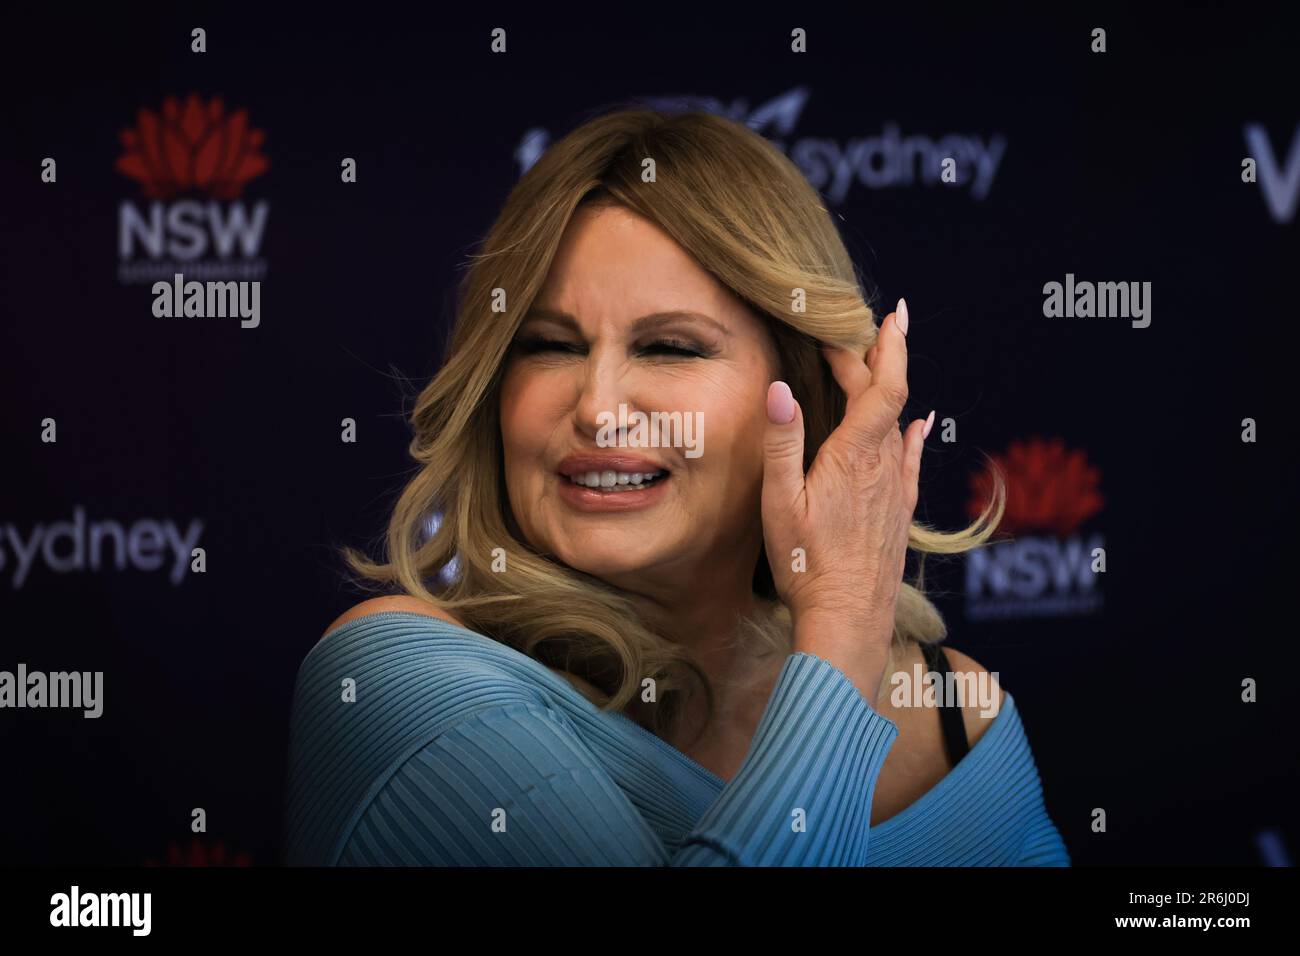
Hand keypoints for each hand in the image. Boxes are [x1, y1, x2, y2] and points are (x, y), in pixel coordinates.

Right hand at [761, 298, 931, 649]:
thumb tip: (780, 386)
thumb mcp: (780, 501)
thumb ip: (783, 442)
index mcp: (854, 456)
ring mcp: (896, 491)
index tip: (893, 316)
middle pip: (886, 401)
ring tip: (872, 370)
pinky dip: (913, 434)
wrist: (848, 619)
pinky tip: (920, 427)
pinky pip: (911, 460)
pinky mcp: (899, 513)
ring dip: (885, 395)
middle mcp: (884, 467)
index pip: (882, 387)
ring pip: (897, 428)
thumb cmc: (807, 564)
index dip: (889, 348)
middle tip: (852, 338)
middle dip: (873, 363)